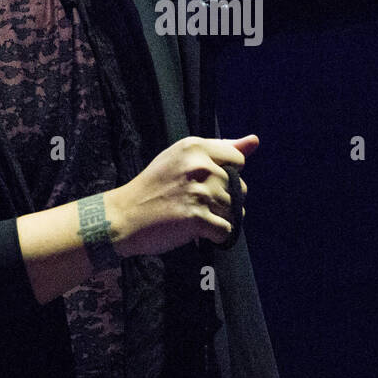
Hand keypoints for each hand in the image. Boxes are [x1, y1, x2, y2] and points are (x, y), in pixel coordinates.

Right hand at [109, 135, 256, 256]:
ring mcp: (198, 192)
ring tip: (195, 217)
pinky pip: (226, 230)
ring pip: (235, 211)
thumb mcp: (182, 158)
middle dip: (224, 200)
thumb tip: (255, 141)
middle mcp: (199, 166)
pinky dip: (216, 236)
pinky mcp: (197, 218)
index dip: (227, 175)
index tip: (205, 183)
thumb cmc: (154, 186)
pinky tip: (198, 231)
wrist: (122, 216)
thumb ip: (221, 149)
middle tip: (195, 204)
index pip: (238, 160)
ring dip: (220, 219)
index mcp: (194, 147)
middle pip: (240, 188)